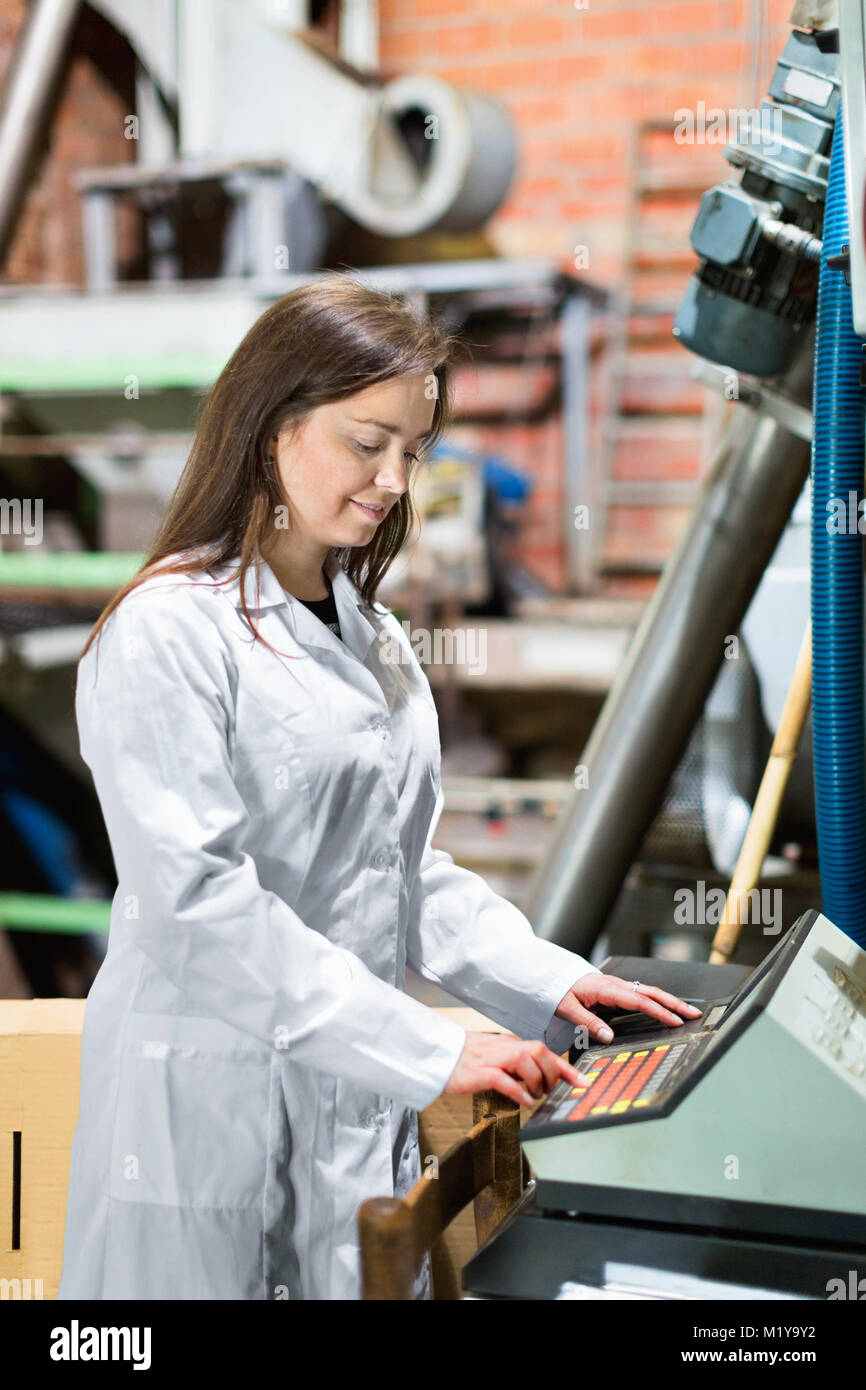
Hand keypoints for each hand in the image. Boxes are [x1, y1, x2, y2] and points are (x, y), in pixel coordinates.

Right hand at [444, 1030, 594, 1107]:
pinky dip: (518, 1090)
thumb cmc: (464, 1060)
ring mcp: (491, 1058)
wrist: (437, 1054)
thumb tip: (535, 1084)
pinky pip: (503, 1078)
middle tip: (547, 1091)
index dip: (566, 1069)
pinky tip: (523, 1100)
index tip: (583, 1083)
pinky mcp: (478, 1072)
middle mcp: (504, 1047)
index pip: (545, 1052)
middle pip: (539, 1051)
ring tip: (535, 1095)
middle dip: (550, 1074)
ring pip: (525, 1060)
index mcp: (510, 1044)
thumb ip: (515, 1068)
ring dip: (536, 1081)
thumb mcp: (495, 1059)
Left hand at [554, 973, 701, 1045]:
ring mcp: (618, 985)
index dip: (659, 1011)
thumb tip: (609, 1037)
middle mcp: (616, 985)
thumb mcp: (568, 1009)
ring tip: (688, 1011)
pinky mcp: (617, 988)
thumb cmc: (559, 992)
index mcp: (607, 989)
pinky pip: (643, 992)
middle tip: (694, 1014)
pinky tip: (667, 1007)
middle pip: (652, 992)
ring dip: (670, 1001)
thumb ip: (588, 1023)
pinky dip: (659, 999)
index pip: (639, 1001)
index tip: (676, 1021)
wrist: (553, 976)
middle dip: (675, 1003)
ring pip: (650, 991)